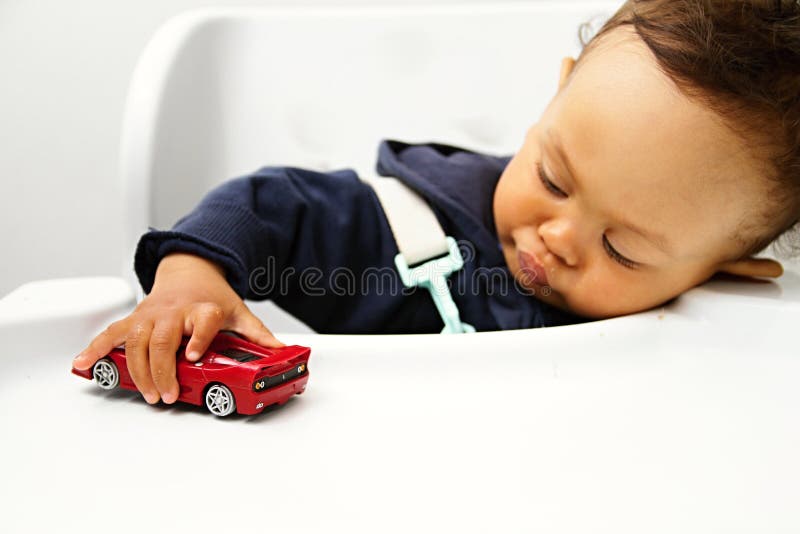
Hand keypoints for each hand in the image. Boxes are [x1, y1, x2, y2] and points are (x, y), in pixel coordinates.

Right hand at [72, 253, 282, 403]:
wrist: (189, 271)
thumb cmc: (212, 297)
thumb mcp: (238, 313)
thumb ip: (258, 335)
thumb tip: (284, 352)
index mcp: (204, 309)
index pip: (204, 321)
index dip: (198, 338)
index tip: (193, 356)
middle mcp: (175, 311)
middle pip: (164, 339)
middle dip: (163, 369)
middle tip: (169, 395)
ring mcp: (152, 315)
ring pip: (136, 341)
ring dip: (138, 371)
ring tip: (149, 394)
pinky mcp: (134, 319)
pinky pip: (111, 334)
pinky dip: (96, 349)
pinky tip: (82, 364)